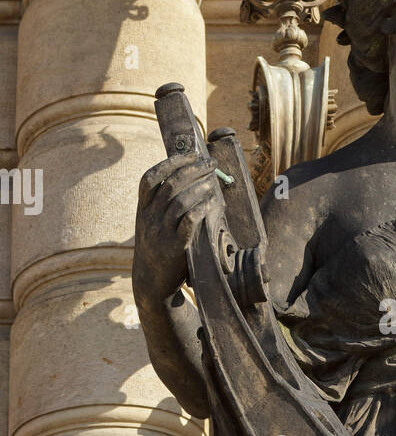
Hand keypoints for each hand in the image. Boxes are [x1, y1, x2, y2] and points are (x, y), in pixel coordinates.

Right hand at [133, 152, 222, 309]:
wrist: (151, 282)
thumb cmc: (158, 247)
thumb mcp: (152, 223)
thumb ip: (163, 205)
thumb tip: (189, 178)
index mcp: (142, 209)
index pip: (150, 178)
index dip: (170, 163)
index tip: (190, 154)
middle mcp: (148, 218)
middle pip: (170, 186)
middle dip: (192, 170)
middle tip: (209, 163)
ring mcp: (160, 233)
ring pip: (180, 202)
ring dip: (199, 187)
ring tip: (212, 181)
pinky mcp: (174, 247)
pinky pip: (188, 222)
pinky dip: (201, 208)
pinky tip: (211, 202)